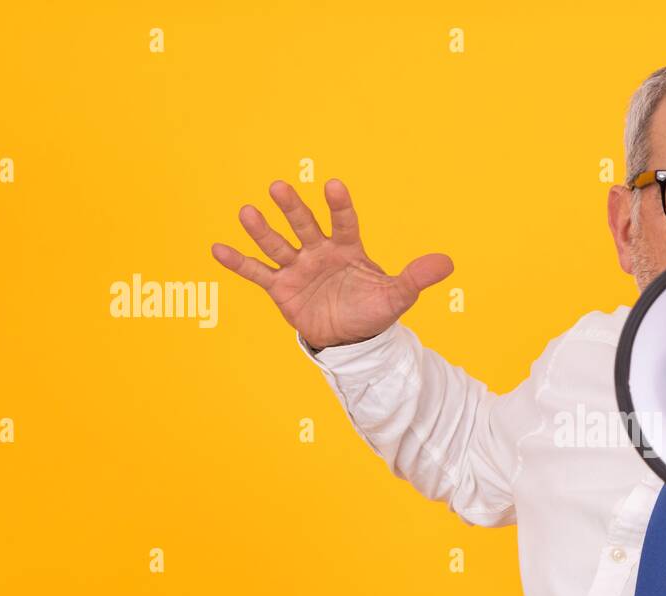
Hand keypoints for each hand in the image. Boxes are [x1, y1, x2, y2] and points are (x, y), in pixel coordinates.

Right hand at [211, 179, 452, 348]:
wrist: (352, 339)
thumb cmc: (373, 312)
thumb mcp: (397, 296)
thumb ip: (417, 277)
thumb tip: (448, 263)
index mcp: (348, 249)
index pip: (344, 222)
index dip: (339, 205)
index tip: (334, 185)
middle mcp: (320, 252)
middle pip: (304, 225)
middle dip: (292, 208)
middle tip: (279, 187)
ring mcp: (298, 268)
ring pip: (277, 244)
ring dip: (261, 229)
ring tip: (246, 212)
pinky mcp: (281, 288)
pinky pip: (256, 272)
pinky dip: (237, 262)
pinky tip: (216, 247)